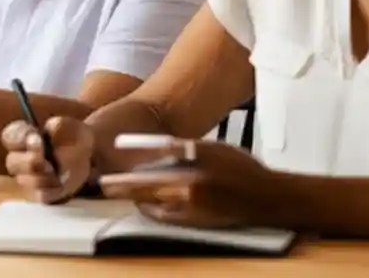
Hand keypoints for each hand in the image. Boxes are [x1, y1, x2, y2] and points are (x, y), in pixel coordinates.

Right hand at [1, 116, 94, 203]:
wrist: (88, 154)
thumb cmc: (73, 136)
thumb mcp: (68, 125)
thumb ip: (56, 127)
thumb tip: (47, 135)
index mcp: (22, 137)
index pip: (9, 137)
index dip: (19, 138)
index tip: (38, 138)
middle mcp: (20, 159)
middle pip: (12, 162)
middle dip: (30, 162)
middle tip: (48, 162)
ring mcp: (28, 178)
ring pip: (25, 181)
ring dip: (44, 177)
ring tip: (61, 171)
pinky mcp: (40, 194)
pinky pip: (40, 195)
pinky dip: (53, 189)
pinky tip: (63, 182)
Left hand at [98, 139, 276, 228]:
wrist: (264, 198)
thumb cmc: (238, 168)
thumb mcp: (209, 148)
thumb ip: (179, 147)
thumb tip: (147, 148)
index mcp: (195, 164)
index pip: (154, 160)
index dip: (130, 160)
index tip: (112, 156)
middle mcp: (190, 187)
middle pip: (145, 187)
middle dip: (122, 185)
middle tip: (104, 183)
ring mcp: (191, 207)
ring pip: (152, 202)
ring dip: (135, 196)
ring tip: (118, 190)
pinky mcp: (193, 222)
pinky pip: (164, 215)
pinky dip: (151, 208)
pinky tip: (144, 203)